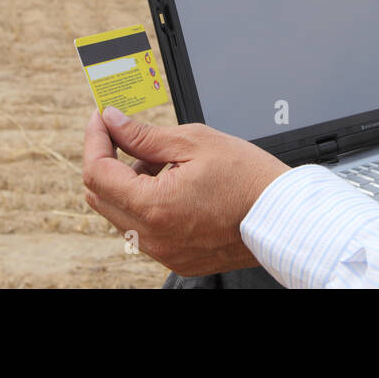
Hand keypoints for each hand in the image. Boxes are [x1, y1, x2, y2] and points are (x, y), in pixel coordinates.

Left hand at [82, 107, 290, 276]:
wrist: (283, 214)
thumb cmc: (248, 178)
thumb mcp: (194, 141)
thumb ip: (144, 135)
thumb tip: (113, 122)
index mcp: (154, 207)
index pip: (97, 172)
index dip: (95, 139)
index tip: (102, 119)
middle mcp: (154, 238)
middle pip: (100, 197)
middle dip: (106, 160)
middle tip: (126, 135)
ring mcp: (164, 253)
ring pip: (120, 214)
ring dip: (127, 183)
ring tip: (163, 161)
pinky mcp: (177, 259)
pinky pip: (144, 230)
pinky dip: (146, 204)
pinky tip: (172, 185)